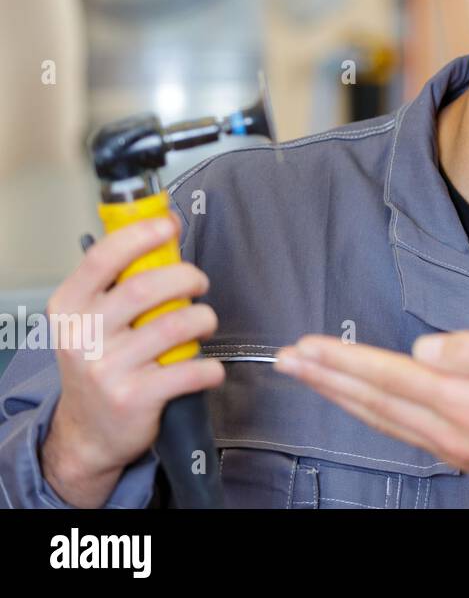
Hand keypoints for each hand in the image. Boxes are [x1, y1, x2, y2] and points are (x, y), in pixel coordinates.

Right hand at [40, 215, 223, 507]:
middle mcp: (82, 337)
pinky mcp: (133, 398)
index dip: (139, 236)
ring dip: (203, 319)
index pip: (101, 259)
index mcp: (69, 309)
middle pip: (144, 288)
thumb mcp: (91, 320)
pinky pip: (189, 370)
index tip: (168, 225)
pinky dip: (210, 367)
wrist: (88, 432)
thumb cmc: (101, 363)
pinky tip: (209, 368)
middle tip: (199, 283)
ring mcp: (106, 370)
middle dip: (186, 277)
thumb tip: (161, 231)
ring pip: (174, 326)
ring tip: (204, 322)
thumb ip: (117, 282)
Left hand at [276, 331, 468, 506]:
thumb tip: (427, 346)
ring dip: (340, 395)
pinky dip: (368, 413)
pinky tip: (360, 403)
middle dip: (326, 378)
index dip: (344, 360)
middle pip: (373, 400)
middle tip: (286, 359)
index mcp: (465, 403)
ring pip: (380, 419)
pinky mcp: (459, 453)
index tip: (308, 345)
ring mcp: (451, 447)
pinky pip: (398, 431)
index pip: (390, 375)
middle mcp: (449, 430)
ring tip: (310, 375)